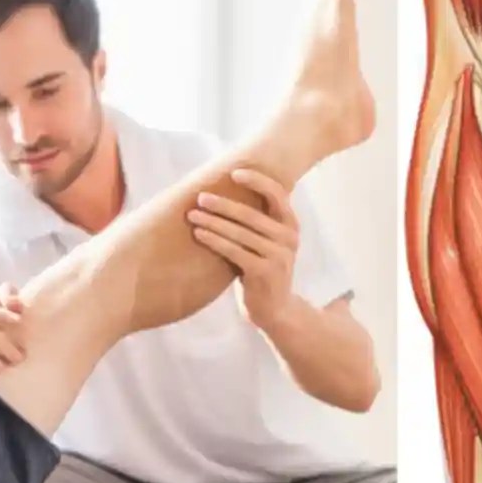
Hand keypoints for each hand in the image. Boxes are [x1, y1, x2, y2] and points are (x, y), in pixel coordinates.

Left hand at [187, 168, 300, 330]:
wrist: (273, 309)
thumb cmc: (260, 268)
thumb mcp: (264, 242)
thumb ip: (254, 220)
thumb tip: (221, 189)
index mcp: (290, 224)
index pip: (277, 194)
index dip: (257, 181)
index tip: (233, 173)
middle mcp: (288, 238)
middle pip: (251, 214)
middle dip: (222, 204)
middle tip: (200, 197)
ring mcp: (278, 256)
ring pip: (240, 233)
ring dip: (212, 222)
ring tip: (191, 215)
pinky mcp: (265, 272)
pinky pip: (234, 251)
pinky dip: (214, 241)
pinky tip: (198, 234)